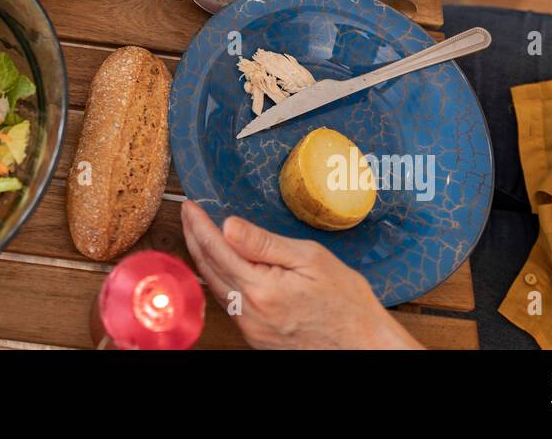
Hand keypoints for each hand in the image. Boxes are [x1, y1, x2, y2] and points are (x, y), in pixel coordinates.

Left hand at [181, 201, 420, 348]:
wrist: (362, 344)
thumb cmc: (345, 300)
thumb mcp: (310, 259)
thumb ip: (265, 243)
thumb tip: (228, 225)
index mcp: (260, 289)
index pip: (217, 249)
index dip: (200, 225)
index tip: (191, 206)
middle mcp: (248, 312)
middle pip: (208, 269)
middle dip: (195, 238)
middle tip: (189, 214)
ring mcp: (250, 327)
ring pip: (215, 287)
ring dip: (204, 259)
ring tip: (200, 234)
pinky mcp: (256, 336)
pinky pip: (228, 303)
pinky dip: (219, 279)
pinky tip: (222, 266)